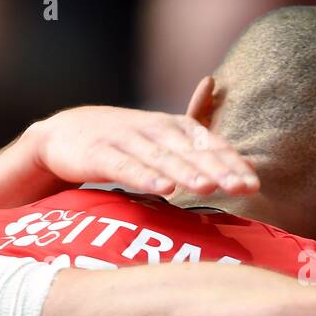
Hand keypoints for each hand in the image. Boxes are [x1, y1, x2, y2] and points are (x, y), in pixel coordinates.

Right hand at [21, 93, 257, 198]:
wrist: (63, 135)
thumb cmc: (124, 142)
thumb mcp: (165, 137)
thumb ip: (204, 148)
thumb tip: (249, 161)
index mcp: (174, 127)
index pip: (209, 144)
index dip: (232, 162)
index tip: (253, 183)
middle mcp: (155, 129)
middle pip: (191, 151)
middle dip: (218, 170)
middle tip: (241, 188)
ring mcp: (127, 139)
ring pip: (162, 158)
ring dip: (186, 173)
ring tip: (208, 188)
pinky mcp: (100, 153)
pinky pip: (126, 167)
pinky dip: (145, 177)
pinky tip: (163, 189)